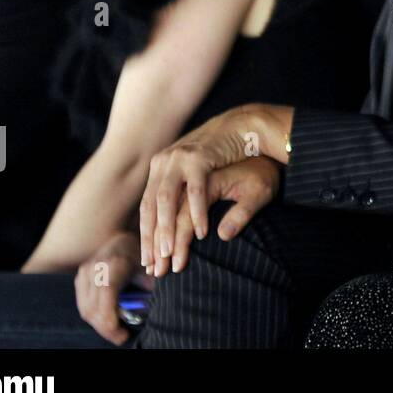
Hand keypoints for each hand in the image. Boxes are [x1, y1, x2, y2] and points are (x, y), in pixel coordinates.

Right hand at [74, 230, 150, 344]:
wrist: (122, 236)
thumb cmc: (139, 252)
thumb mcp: (149, 267)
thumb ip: (149, 287)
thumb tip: (155, 311)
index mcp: (112, 267)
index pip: (105, 302)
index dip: (111, 323)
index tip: (123, 335)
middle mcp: (95, 270)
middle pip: (93, 309)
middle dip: (106, 328)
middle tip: (121, 337)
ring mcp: (84, 273)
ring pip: (85, 309)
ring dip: (99, 324)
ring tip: (114, 331)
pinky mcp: (80, 277)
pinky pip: (83, 303)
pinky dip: (93, 315)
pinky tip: (106, 320)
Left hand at [139, 104, 290, 276]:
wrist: (246, 126)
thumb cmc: (225, 155)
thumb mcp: (198, 176)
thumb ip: (183, 194)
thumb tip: (170, 221)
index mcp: (161, 167)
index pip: (147, 207)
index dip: (146, 235)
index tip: (148, 261)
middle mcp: (165, 162)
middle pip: (151, 206)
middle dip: (152, 239)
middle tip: (155, 266)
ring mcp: (180, 158)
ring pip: (166, 199)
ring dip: (167, 228)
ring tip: (171, 253)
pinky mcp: (200, 157)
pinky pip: (196, 190)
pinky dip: (197, 212)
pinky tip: (202, 232)